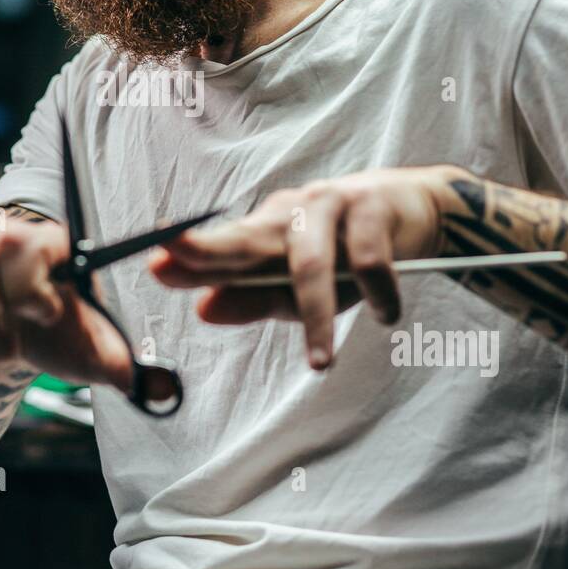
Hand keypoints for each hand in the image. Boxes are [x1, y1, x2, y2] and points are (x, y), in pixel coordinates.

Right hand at [0, 219, 132, 394]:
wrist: (20, 341)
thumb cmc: (60, 337)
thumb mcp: (93, 350)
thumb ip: (127, 367)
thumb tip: (163, 391)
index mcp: (48, 249)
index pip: (34, 241)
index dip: (34, 275)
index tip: (45, 315)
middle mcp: (1, 249)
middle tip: (8, 350)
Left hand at [149, 165, 463, 369]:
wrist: (413, 209)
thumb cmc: (344, 251)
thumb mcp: (299, 284)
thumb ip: (254, 298)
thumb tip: (203, 310)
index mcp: (266, 232)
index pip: (221, 247)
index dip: (188, 256)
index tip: (155, 267)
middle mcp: (289, 213)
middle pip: (246, 239)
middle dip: (208, 252)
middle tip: (169, 263)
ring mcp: (329, 205)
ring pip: (310, 264)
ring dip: (316, 317)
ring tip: (321, 363)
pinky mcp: (371, 206)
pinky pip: (367, 259)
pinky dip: (377, 293)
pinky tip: (385, 313)